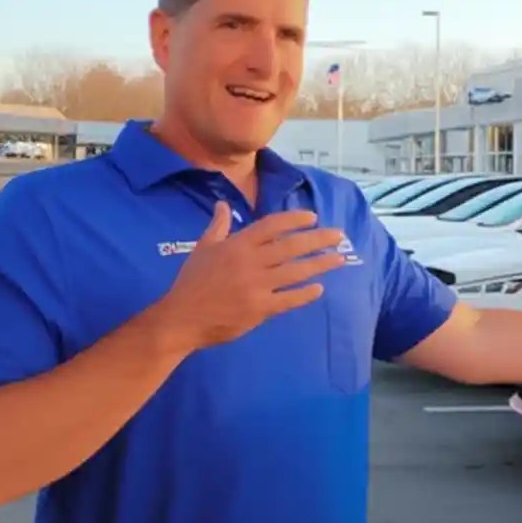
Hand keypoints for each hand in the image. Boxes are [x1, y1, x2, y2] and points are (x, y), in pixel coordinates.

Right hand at [154, 201, 347, 351]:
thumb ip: (218, 225)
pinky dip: (305, 293)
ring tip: (339, 258)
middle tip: (340, 235)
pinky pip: (289, 299)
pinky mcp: (260, 308)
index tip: (313, 217)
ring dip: (320, 264)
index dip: (294, 219)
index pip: (272, 225)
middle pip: (291, 246)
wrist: (181, 318)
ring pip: (295, 271)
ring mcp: (257, 285)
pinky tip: (319, 289)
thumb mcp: (202, 247)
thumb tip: (223, 204)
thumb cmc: (191, 281)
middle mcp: (250, 261)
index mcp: (237, 244)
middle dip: (318, 239)